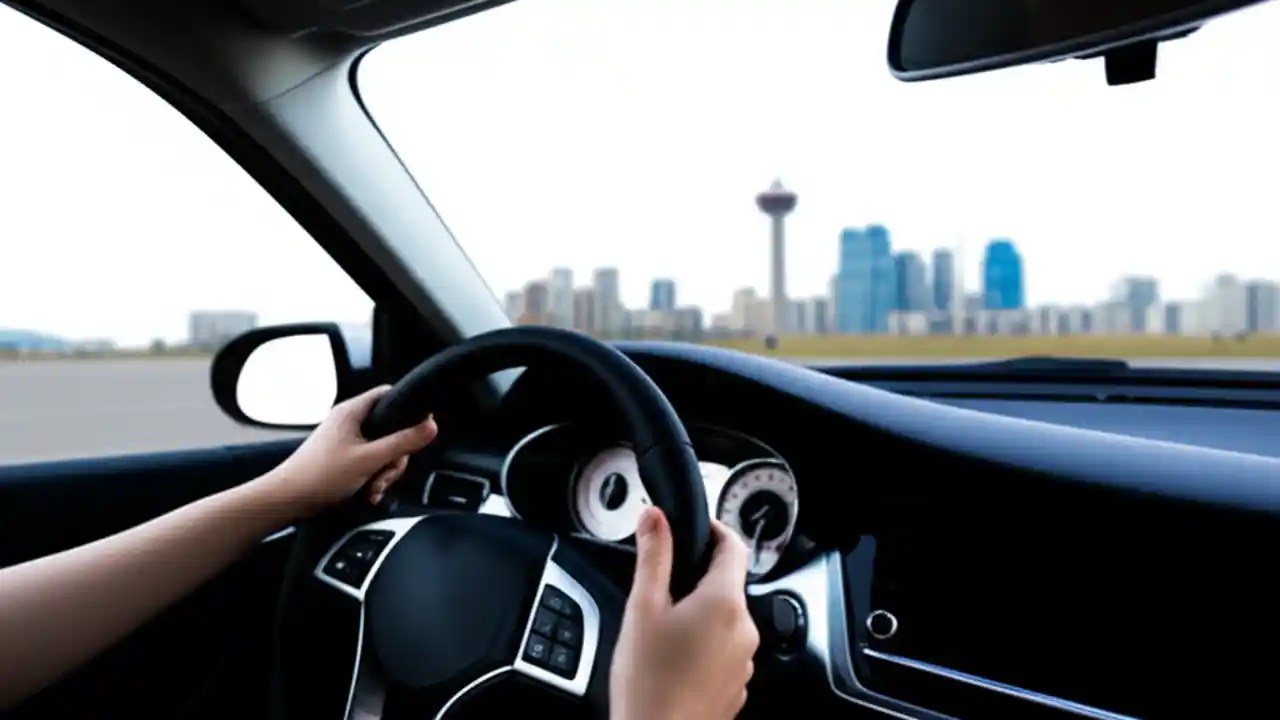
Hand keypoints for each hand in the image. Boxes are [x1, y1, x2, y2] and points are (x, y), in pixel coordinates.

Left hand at [262, 385, 437, 518]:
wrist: (286, 500)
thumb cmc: (321, 476)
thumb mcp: (369, 459)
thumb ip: (403, 442)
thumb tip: (432, 426)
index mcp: (353, 411)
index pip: (390, 395)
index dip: (408, 410)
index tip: (417, 431)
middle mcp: (349, 421)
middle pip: (391, 429)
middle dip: (395, 456)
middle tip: (386, 474)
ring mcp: (345, 440)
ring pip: (382, 450)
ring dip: (384, 472)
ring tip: (373, 489)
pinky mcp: (342, 458)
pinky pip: (369, 463)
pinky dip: (372, 478)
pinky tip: (368, 493)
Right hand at [610, 508, 758, 719]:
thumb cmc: (648, 683)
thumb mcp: (642, 609)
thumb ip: (653, 557)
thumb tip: (655, 518)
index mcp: (724, 603)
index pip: (734, 546)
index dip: (714, 530)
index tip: (693, 528)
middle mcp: (744, 630)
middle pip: (728, 584)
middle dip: (697, 579)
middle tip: (660, 588)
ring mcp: (745, 660)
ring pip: (725, 619)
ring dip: (700, 615)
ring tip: (662, 631)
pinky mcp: (737, 684)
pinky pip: (724, 650)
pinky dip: (704, 645)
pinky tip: (674, 659)